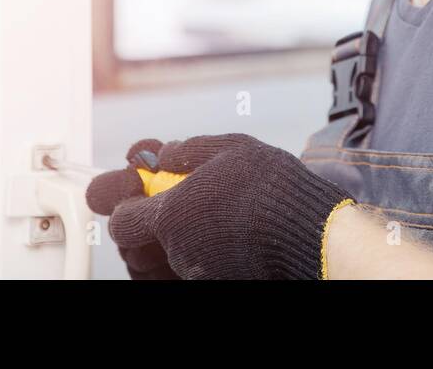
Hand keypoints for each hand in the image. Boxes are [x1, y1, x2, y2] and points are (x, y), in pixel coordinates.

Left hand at [86, 133, 353, 279]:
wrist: (313, 234)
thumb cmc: (274, 191)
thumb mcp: (230, 148)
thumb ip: (187, 151)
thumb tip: (161, 155)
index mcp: (172, 216)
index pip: (120, 219)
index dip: (120, 201)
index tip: (131, 186)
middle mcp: (179, 252)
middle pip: (132, 248)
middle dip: (137, 224)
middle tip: (154, 201)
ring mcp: (197, 273)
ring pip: (155, 265)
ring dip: (156, 244)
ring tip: (182, 220)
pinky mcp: (216, 283)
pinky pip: (181, 274)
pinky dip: (183, 257)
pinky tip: (205, 238)